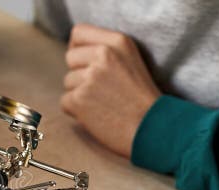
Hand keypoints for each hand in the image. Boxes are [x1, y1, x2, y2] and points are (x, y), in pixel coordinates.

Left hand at [61, 24, 160, 156]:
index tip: (87, 62)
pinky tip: (97, 115)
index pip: (79, 33)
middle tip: (102, 89)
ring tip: (104, 103)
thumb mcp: (131, 60)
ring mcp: (90, 77)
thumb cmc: (142, 98)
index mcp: (118, 42)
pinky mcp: (79, 99)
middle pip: (70, 57)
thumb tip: (74, 49)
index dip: (79, 48)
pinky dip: (77, 111)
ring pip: (68, 81)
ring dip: (80, 94)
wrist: (153, 128)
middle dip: (80, 73)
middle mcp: (103, 55)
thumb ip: (105, 50)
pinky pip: (65, 101)